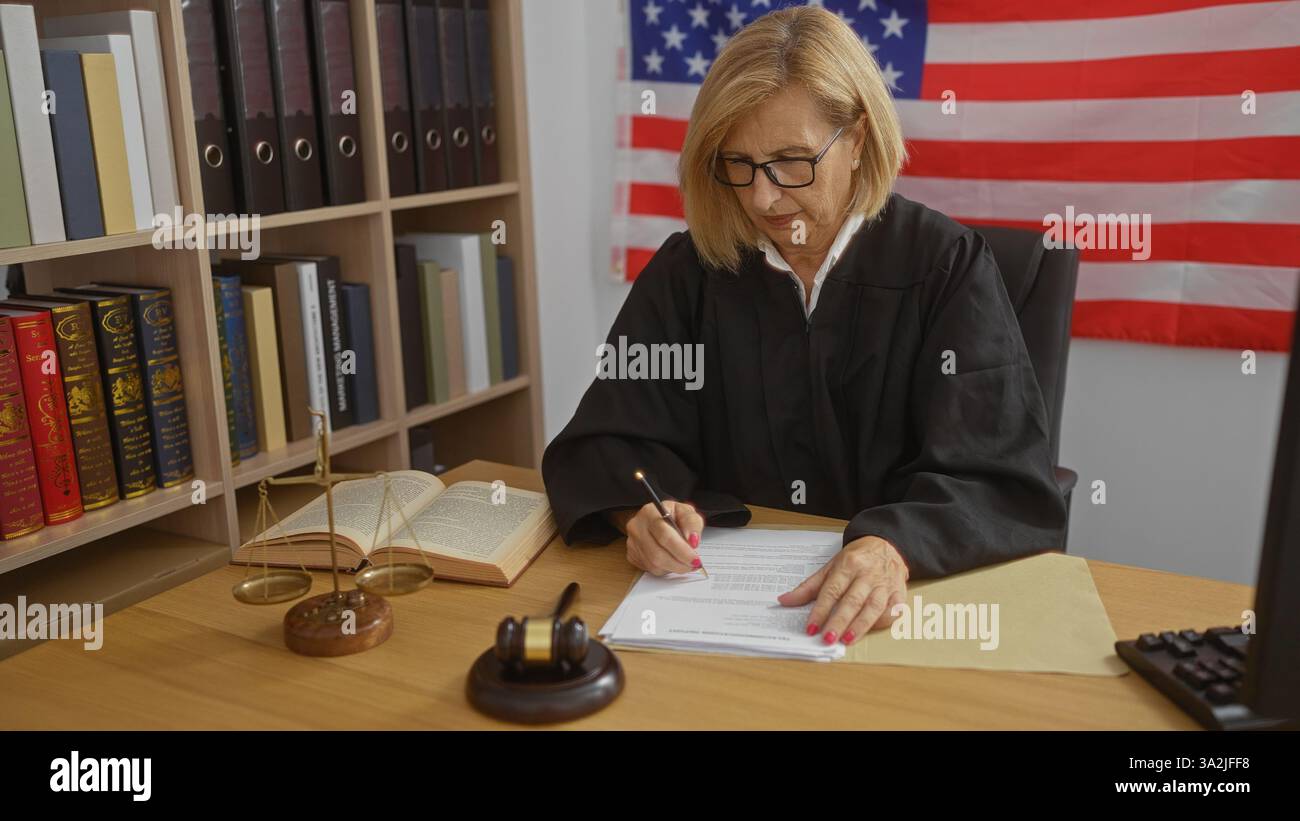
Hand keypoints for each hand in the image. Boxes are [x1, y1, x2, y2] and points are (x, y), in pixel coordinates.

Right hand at [611, 501, 703, 575]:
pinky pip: (650, 569)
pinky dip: (665, 569)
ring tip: (686, 563)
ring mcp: (632, 542)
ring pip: (654, 564)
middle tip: (694, 565)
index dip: (682, 550)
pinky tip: (672, 562)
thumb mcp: (686, 512)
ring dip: (674, 568)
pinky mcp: (632, 555)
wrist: (656, 518)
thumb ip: (692, 523)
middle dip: (679, 563)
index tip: (695, 559)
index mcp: (649, 512)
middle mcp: (637, 527)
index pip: (664, 535)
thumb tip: (692, 541)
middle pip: (657, 553)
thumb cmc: (672, 515)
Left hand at [777, 535, 908, 645]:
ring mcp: (885, 584)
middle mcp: (867, 574)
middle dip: (839, 621)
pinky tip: (871, 630)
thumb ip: (809, 587)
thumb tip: (784, 601)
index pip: (832, 590)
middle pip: (852, 600)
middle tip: (827, 638)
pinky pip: (893, 610)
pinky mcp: (899, 592)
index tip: (811, 627)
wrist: (887, 544)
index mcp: (848, 565)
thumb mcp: (831, 566)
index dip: (821, 610)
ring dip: (860, 625)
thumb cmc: (856, 558)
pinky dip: (883, 621)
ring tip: (847, 640)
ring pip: (874, 607)